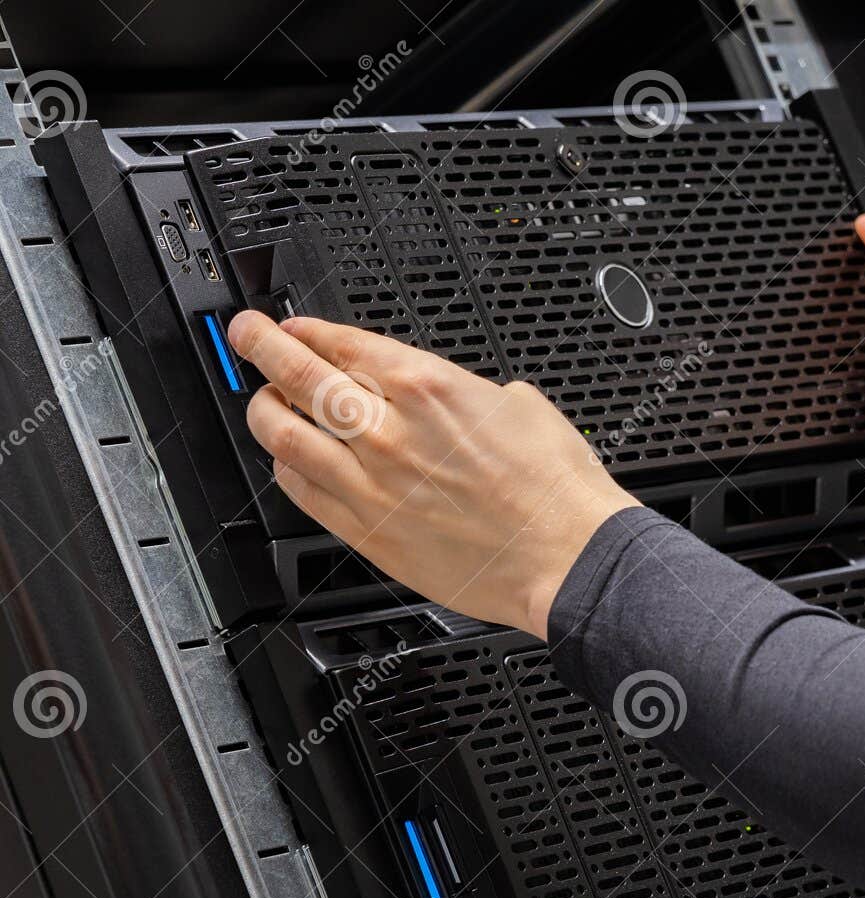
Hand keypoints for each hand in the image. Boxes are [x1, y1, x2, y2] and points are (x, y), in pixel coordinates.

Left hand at [228, 313, 637, 638]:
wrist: (569, 556)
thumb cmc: (557, 489)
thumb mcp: (522, 406)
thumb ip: (470, 393)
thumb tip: (458, 396)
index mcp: (427, 386)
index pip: (342, 343)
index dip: (307, 329)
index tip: (293, 325)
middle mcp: (388, 429)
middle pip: (298, 376)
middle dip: (262, 347)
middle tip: (247, 335)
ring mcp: (371, 483)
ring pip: (286, 435)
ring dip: (263, 410)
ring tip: (259, 400)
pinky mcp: (367, 531)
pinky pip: (303, 492)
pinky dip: (286, 470)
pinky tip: (286, 463)